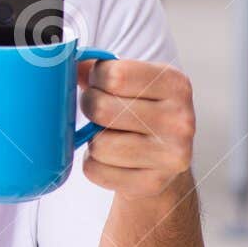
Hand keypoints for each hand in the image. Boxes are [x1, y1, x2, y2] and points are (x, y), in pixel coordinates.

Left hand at [76, 58, 194, 200]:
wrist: (165, 158)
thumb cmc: (141, 110)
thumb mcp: (132, 81)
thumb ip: (99, 67)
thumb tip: (67, 62)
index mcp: (175, 84)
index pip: (114, 75)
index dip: (96, 79)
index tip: (101, 84)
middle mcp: (180, 120)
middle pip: (101, 109)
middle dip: (90, 108)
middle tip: (100, 112)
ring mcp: (170, 156)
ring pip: (98, 144)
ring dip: (94, 140)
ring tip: (111, 136)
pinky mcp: (153, 184)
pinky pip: (96, 171)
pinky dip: (94, 165)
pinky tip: (113, 159)